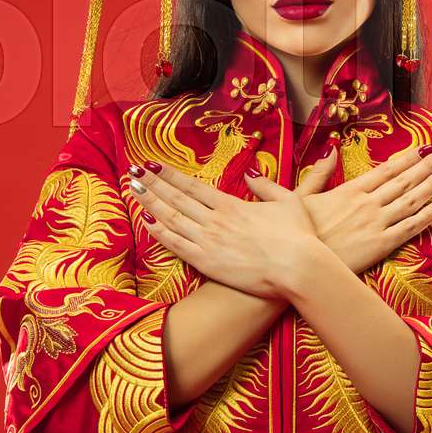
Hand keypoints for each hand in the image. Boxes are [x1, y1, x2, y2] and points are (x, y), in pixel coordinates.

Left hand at [123, 158, 319, 299]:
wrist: (298, 268)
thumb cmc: (298, 236)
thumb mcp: (288, 200)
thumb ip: (266, 186)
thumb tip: (250, 174)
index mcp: (232, 204)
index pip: (193, 186)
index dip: (170, 175)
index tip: (153, 165)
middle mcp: (215, 220)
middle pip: (176, 198)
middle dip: (152, 184)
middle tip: (132, 172)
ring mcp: (209, 241)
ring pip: (171, 219)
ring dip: (150, 203)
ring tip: (133, 191)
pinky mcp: (207, 263)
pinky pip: (177, 246)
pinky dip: (159, 233)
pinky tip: (146, 222)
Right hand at [247, 140, 431, 275]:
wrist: (298, 264)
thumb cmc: (296, 232)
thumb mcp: (300, 196)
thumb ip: (318, 173)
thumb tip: (330, 149)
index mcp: (349, 190)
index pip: (385, 170)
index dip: (407, 158)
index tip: (424, 148)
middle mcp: (367, 203)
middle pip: (404, 181)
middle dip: (427, 166)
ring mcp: (376, 223)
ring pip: (411, 200)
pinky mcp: (381, 245)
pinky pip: (410, 228)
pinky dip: (428, 216)